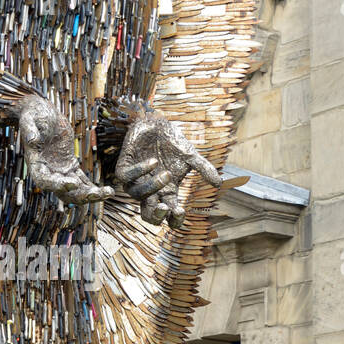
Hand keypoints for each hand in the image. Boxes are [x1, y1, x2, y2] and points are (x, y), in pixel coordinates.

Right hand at [16, 95, 112, 203]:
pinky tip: (107, 190)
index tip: (74, 183)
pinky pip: (81, 180)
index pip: (45, 181)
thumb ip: (29, 129)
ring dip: (90, 194)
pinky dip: (92, 187)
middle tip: (96, 194)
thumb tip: (31, 139)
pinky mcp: (69, 165)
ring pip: (74, 190)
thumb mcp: (29, 118)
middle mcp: (47, 171)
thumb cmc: (34, 114)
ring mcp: (59, 170)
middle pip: (62, 191)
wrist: (40, 112)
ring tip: (108, 193)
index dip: (58, 185)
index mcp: (36, 163)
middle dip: (79, 195)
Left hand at [115, 110, 220, 227]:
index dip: (174, 220)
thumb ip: (204, 169)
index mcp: (167, 192)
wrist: (157, 123)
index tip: (180, 210)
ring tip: (166, 173)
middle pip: (148, 216)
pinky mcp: (124, 168)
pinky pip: (126, 178)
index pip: (169, 216)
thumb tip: (219, 184)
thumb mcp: (191, 156)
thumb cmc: (173, 142)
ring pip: (137, 195)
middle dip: (156, 216)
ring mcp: (136, 180)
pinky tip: (153, 162)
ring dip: (152, 187)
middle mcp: (151, 190)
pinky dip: (139, 171)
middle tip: (164, 206)